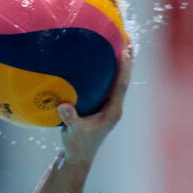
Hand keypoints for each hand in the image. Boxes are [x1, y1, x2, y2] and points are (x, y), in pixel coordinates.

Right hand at [58, 47, 130, 162]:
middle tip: (129, 36)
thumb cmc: (77, 145)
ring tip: (121, 40)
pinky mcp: (101, 105)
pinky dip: (107, 69)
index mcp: (112, 111)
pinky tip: (101, 56)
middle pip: (124, 78)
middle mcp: (114, 106)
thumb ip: (70, 119)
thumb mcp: (72, 132)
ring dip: (120, 61)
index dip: (124, 68)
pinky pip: (107, 82)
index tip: (126, 50)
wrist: (78, 156)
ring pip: (117, 79)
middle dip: (128, 58)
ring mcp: (109, 105)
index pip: (121, 86)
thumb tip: (63, 106)